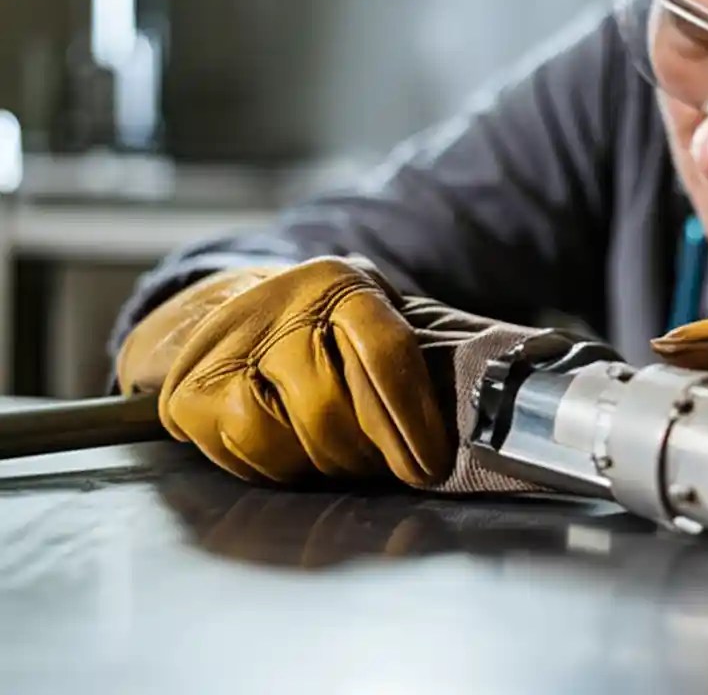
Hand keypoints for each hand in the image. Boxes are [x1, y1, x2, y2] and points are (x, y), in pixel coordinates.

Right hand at [117, 257, 454, 487]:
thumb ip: (418, 356)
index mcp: (341, 284)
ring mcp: (228, 345)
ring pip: (284, 437)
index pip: (384, 352)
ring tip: (331, 452)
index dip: (411, 420)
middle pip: (332, 408)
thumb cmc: (326, 333)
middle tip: (378, 463)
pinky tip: (286, 448)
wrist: (223, 315)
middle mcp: (282, 304)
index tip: (430, 465)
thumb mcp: (378, 320)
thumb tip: (477, 417)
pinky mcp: (188, 392)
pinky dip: (274, 466)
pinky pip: (245, 451)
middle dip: (365, 453)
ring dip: (318, 463)